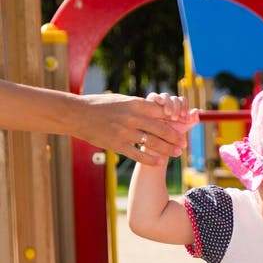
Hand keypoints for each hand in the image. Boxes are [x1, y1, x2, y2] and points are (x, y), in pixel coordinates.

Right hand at [77, 93, 191, 163]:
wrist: (78, 114)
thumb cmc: (100, 105)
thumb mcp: (121, 100)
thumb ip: (138, 106)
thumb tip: (156, 109)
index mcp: (134, 104)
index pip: (160, 111)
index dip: (174, 119)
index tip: (183, 124)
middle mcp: (131, 117)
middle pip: (160, 128)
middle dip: (175, 137)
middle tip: (184, 143)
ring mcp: (124, 132)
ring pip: (152, 142)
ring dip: (167, 149)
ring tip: (177, 153)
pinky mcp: (117, 145)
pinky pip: (138, 154)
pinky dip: (150, 159)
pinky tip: (159, 163)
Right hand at [146, 92, 199, 133]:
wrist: (155, 145)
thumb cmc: (169, 138)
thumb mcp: (181, 130)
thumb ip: (191, 121)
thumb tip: (197, 111)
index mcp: (175, 108)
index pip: (181, 101)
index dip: (184, 107)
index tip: (185, 116)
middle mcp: (167, 104)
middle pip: (172, 98)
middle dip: (176, 106)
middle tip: (175, 117)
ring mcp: (156, 103)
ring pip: (164, 96)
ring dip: (168, 103)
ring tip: (168, 113)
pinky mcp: (147, 103)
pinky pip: (153, 96)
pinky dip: (157, 98)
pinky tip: (160, 104)